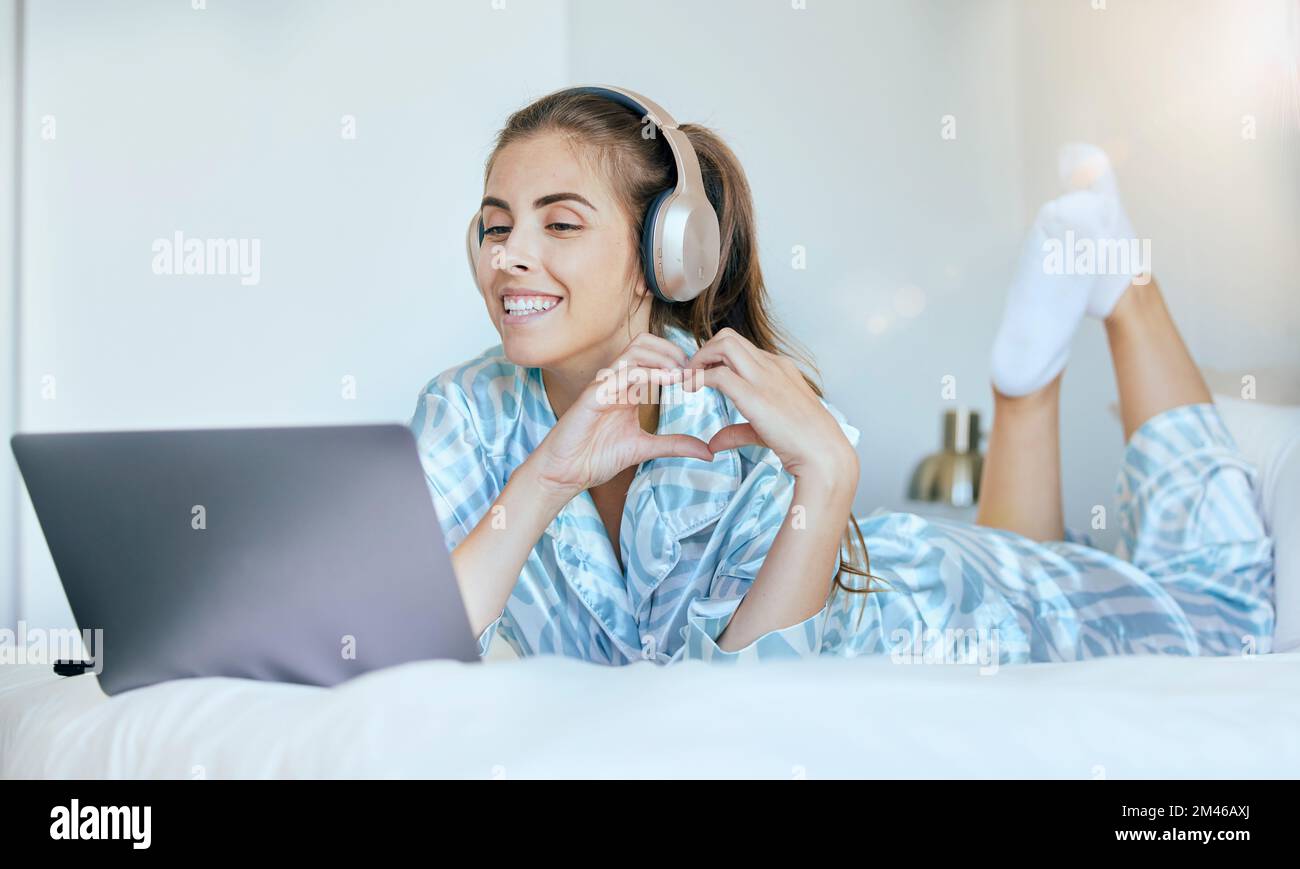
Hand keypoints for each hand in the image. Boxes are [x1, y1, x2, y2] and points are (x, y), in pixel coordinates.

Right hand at [529, 332, 714, 497]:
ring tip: (682, 374)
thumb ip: (674, 445)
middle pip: (645, 343)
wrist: (565, 473)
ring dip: (663, 357)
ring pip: (634, 351)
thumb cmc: (595, 457)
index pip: (654, 356)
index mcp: (628, 389)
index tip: (699, 378)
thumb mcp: (645, 449)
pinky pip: (621, 373)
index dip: (678, 360)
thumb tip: (708, 452)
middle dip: (672, 351)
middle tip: (692, 371)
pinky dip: (648, 372)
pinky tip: (668, 381)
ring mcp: (604, 385)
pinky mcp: (593, 395)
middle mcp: (616, 381)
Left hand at [685, 327, 857, 487]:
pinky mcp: (755, 395)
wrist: (823, 453)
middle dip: (703, 351)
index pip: (741, 347)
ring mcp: (765, 377)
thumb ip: (736, 432)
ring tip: (688, 379)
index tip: (701, 374)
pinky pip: (718, 374)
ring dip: (699, 358)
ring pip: (723, 344)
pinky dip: (698, 378)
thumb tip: (713, 443)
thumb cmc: (802, 443)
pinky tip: (690, 389)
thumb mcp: (765, 431)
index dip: (716, 358)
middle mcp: (772, 366)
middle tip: (690, 373)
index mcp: (779, 368)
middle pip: (728, 337)